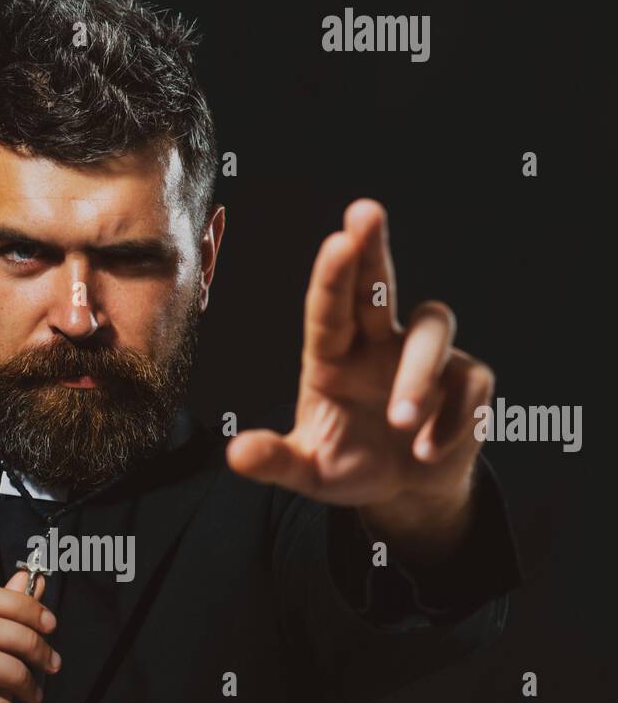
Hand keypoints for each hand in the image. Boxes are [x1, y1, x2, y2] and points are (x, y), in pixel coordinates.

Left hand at [227, 199, 495, 563]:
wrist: (407, 491)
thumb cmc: (350, 466)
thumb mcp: (308, 471)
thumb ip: (276, 461)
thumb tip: (236, 455)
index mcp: (334, 356)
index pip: (329, 310)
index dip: (333, 277)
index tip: (337, 241)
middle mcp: (379, 344)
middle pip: (377, 284)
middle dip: (373, 248)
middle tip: (365, 211)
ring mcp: (426, 357)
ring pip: (433, 329)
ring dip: (418, 372)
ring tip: (401, 423)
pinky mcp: (466, 380)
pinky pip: (467, 385)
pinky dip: (450, 420)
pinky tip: (426, 452)